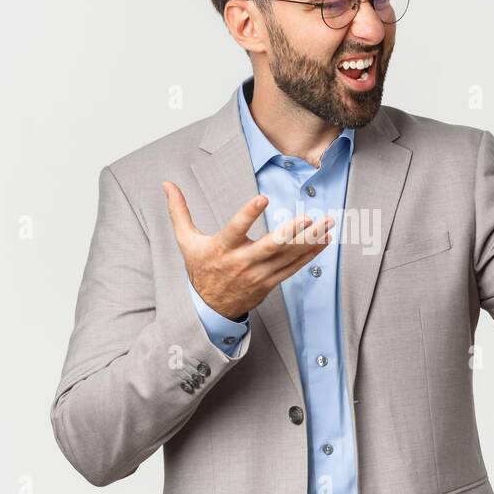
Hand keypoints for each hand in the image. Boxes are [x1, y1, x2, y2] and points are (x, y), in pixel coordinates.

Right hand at [162, 181, 333, 320]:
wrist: (209, 309)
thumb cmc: (200, 269)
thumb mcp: (186, 241)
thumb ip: (179, 211)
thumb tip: (167, 184)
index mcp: (221, 248)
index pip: (236, 229)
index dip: (249, 214)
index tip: (263, 197)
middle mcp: (242, 262)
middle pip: (269, 247)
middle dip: (290, 233)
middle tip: (308, 218)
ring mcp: (258, 274)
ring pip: (287, 257)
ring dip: (309, 240)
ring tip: (327, 223)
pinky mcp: (270, 282)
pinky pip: (293, 268)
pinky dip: (310, 254)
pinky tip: (324, 239)